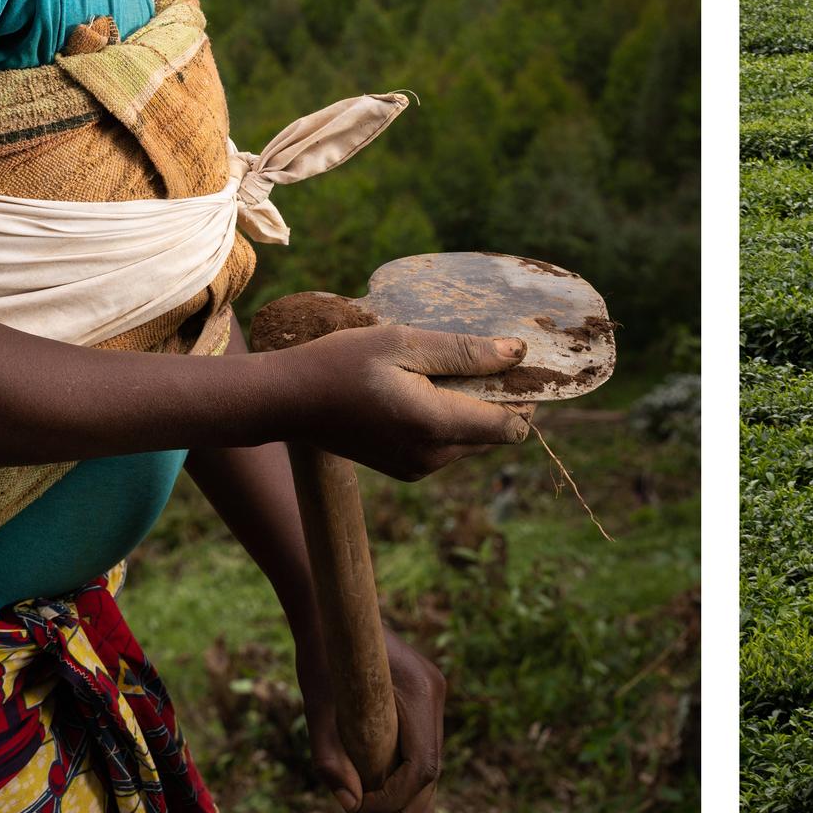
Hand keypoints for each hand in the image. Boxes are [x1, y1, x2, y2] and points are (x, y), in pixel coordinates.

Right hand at [294, 326, 534, 478]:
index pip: (512, 427)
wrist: (288, 401)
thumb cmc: (342, 363)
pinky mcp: (404, 469)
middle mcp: (433, 457)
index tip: (516, 366)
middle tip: (480, 359)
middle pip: (496, 435)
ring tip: (444, 371)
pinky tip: (423, 390)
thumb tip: (517, 354)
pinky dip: (449, 421)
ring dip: (472, 410)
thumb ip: (464, 351)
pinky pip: (447, 447)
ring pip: (472, 441)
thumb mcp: (404, 343)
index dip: (524, 397)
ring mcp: (417, 468)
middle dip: (499, 400)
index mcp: (436, 426)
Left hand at [307, 630, 444, 812]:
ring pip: (433, 762)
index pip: (422, 766)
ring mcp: (434, 695)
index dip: (397, 800)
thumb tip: (349, 808)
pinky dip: (414, 780)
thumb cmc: (320, 659)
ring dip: (417, 803)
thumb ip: (330, 761)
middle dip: (411, 812)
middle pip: (434, 770)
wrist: (331, 615)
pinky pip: (425, 747)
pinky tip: (405, 808)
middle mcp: (435, 693)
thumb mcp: (316, 712)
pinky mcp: (425, 697)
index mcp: (417, 693)